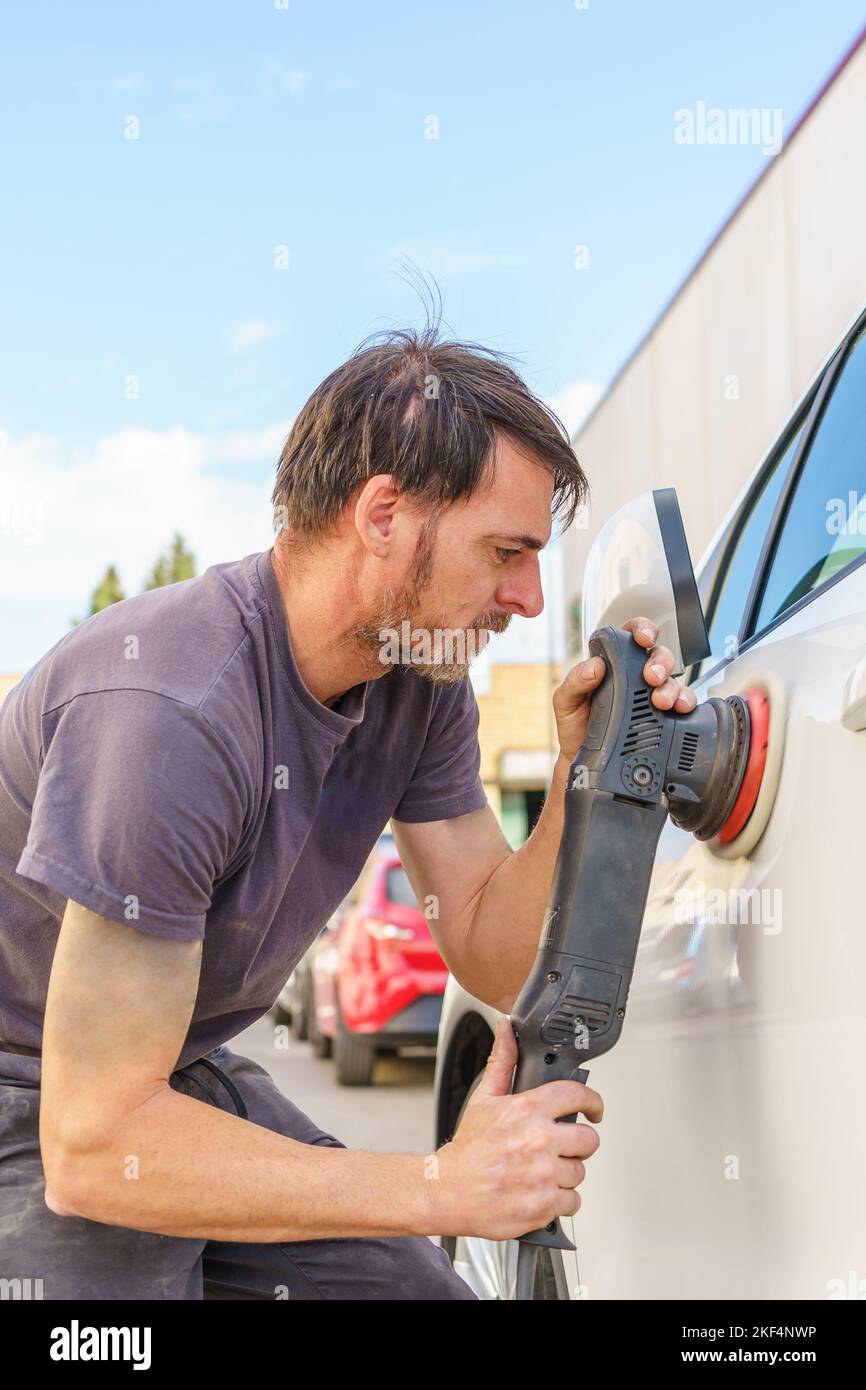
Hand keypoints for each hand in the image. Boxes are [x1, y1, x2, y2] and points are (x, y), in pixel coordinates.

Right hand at [435, 1018, 602, 1240]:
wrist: (448, 1191)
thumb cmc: (468, 1150)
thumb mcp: (484, 1099)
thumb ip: (502, 1062)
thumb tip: (505, 1029)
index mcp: (528, 1110)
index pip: (577, 1095)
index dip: (592, 1101)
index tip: (594, 1109)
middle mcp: (539, 1141)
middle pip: (589, 1139)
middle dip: (577, 1143)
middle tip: (559, 1147)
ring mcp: (543, 1175)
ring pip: (580, 1172)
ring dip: (565, 1173)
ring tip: (541, 1172)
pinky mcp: (544, 1205)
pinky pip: (572, 1201)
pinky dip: (560, 1200)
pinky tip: (540, 1192)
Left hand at [552, 616, 696, 764]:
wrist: (584, 758)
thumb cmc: (575, 726)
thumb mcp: (566, 702)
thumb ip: (575, 681)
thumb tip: (594, 666)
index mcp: (613, 664)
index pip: (631, 636)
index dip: (642, 629)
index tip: (643, 638)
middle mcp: (635, 676)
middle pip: (659, 655)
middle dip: (660, 662)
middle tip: (651, 677)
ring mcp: (650, 696)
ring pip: (673, 679)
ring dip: (671, 687)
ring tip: (661, 701)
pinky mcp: (664, 716)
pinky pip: (682, 702)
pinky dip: (686, 703)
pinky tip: (679, 709)